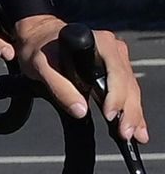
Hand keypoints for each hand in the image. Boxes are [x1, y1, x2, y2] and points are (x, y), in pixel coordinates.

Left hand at [14, 16, 149, 142]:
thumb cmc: (39, 49)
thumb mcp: (42, 67)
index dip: (115, 96)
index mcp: (99, 43)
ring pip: (131, 90)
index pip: (115, 73)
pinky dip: (131, 110)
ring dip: (133, 114)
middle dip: (128, 111)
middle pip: (127, 84)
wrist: (38, 38)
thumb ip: (60, 87)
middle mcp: (113, 49)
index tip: (109, 115)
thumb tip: (81, 111)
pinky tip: (136, 127)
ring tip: (135, 135)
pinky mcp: (116, 70)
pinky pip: (128, 91)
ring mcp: (117, 59)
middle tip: (125, 133)